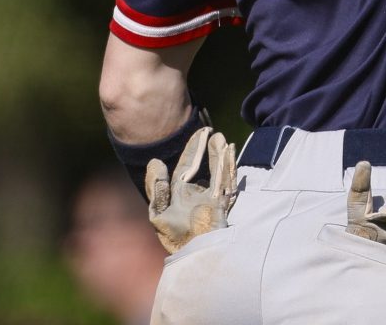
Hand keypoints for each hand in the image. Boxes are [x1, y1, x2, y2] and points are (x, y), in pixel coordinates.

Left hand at [145, 126, 236, 254]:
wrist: (193, 254)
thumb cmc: (174, 236)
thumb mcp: (158, 213)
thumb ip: (156, 189)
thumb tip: (155, 162)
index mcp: (180, 193)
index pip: (187, 166)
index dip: (193, 149)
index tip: (201, 133)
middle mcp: (197, 192)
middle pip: (203, 165)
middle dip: (206, 148)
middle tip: (209, 131)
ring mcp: (211, 197)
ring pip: (217, 170)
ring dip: (219, 154)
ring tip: (221, 138)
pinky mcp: (222, 203)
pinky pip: (226, 180)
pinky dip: (228, 166)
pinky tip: (230, 152)